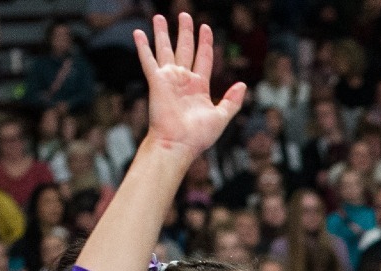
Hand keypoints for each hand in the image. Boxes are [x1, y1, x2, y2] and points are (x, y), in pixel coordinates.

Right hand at [133, 14, 245, 158]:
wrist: (178, 145)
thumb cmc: (198, 136)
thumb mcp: (221, 117)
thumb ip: (232, 101)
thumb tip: (242, 85)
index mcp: (199, 86)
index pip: (204, 58)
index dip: (205, 42)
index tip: (205, 27)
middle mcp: (183, 80)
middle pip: (185, 48)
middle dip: (185, 31)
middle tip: (184, 14)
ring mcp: (169, 79)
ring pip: (166, 49)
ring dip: (162, 33)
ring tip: (160, 16)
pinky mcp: (156, 82)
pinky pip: (148, 60)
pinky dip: (143, 47)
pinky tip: (138, 32)